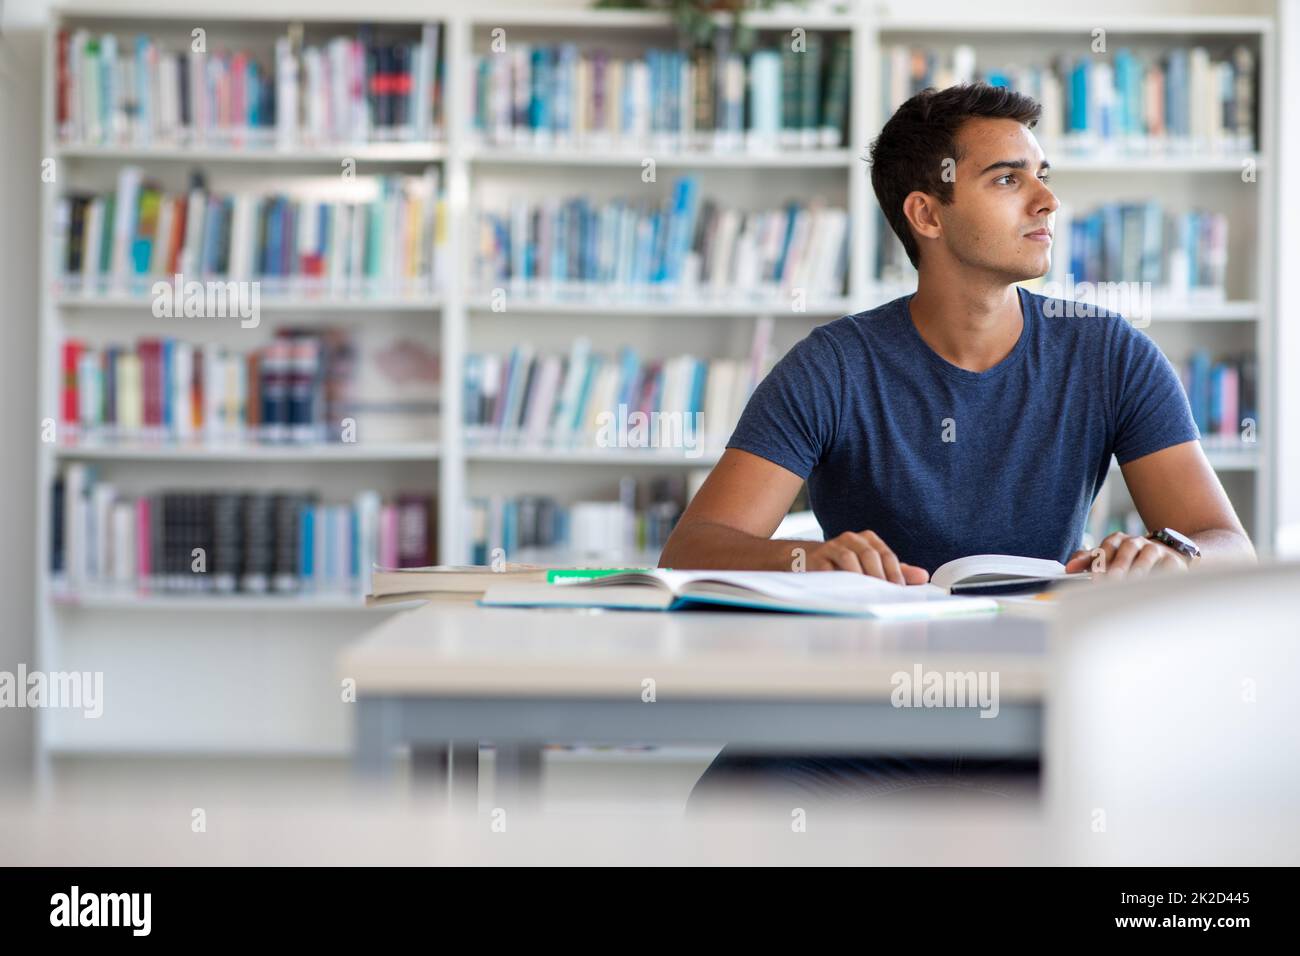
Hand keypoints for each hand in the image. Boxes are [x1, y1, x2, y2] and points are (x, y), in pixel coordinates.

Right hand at [798, 530, 929, 584]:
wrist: (809, 559)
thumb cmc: (845, 564)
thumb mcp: (872, 566)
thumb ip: (897, 570)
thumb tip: (923, 576)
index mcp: (867, 539)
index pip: (886, 554)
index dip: (894, 572)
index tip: (899, 589)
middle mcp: (851, 539)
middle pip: (870, 554)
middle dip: (879, 576)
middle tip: (886, 593)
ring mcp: (832, 546)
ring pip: (849, 557)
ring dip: (860, 576)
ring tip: (867, 592)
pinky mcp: (817, 558)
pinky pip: (829, 568)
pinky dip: (838, 578)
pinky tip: (845, 590)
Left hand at [1064, 532, 1189, 579]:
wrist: (1163, 556)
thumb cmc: (1128, 560)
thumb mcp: (1106, 558)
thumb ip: (1087, 561)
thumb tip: (1069, 568)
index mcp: (1117, 540)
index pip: (1107, 546)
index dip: (1100, 561)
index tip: (1095, 577)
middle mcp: (1135, 542)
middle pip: (1126, 549)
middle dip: (1118, 565)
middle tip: (1112, 581)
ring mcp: (1155, 549)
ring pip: (1147, 555)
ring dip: (1139, 568)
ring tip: (1132, 583)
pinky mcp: (1173, 560)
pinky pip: (1168, 565)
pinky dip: (1162, 574)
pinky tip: (1154, 585)